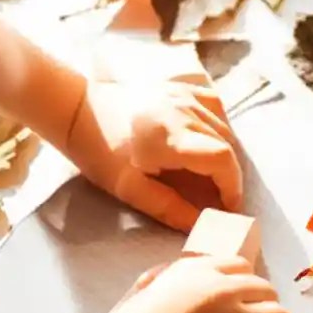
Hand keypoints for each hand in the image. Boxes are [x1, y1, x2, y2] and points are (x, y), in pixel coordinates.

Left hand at [64, 79, 243, 231]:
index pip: (222, 160)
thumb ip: (169, 207)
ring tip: (214, 175)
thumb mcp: (130, 188)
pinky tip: (209, 141)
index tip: (229, 207)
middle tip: (221, 198)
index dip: (232, 187)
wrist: (79, 110)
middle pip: (228, 145)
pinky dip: (220, 127)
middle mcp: (185, 110)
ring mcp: (185, 94)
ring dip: (226, 154)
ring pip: (225, 128)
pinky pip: (215, 108)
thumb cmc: (100, 151)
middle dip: (229, 176)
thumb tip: (200, 225)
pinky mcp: (182, 87)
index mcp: (172, 135)